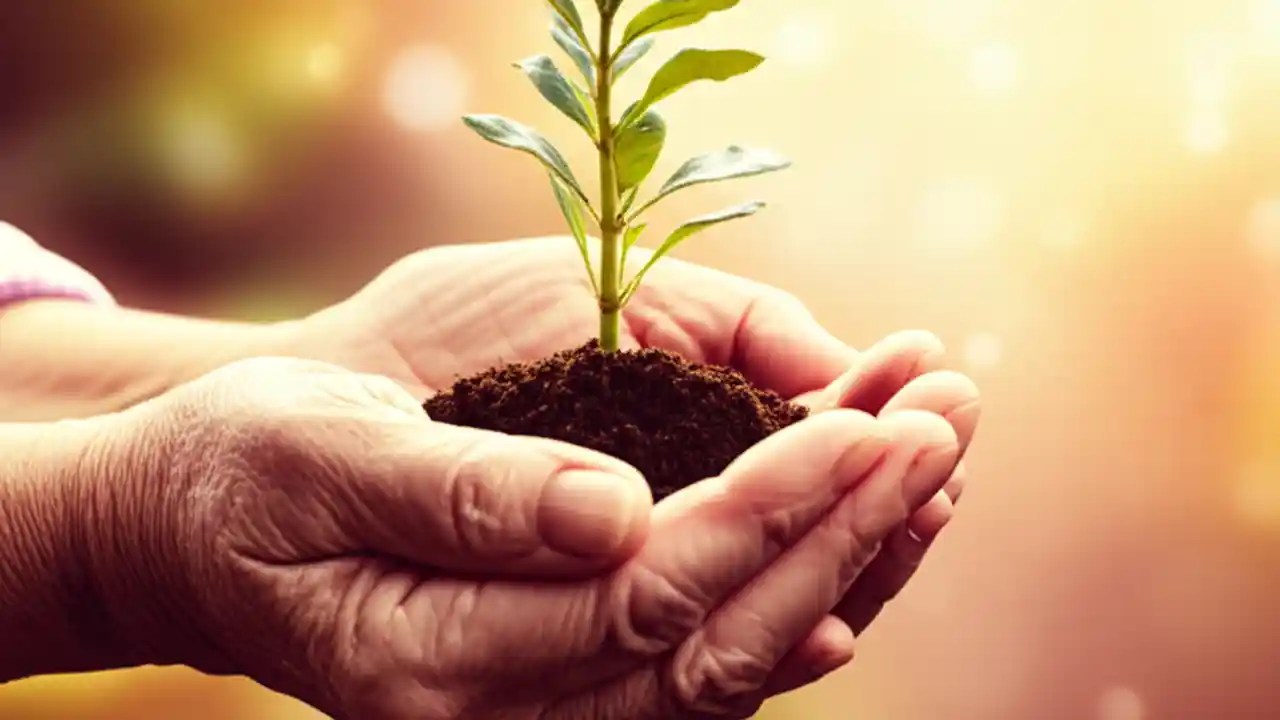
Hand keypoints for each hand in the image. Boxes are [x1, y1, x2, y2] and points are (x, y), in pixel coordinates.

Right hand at [290, 237, 980, 644]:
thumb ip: (455, 497)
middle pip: (722, 641)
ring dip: (852, 552)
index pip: (647, 598)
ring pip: (739, 656)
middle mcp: (509, 710)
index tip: (869, 420)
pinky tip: (874, 518)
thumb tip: (615, 513)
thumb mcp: (317, 455)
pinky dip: (805, 578)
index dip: (768, 509)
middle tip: (947, 416)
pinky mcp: (575, 665)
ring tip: (941, 447)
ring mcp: (547, 701)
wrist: (205, 518)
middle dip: (848, 526)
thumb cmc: (245, 471)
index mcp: (436, 660)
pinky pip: (712, 647)